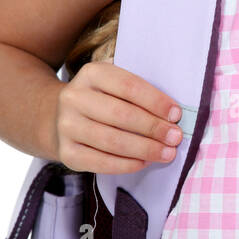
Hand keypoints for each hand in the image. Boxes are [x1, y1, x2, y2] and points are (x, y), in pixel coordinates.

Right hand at [52, 60, 183, 173]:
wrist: (61, 116)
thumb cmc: (103, 98)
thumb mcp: (116, 84)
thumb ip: (140, 94)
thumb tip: (172, 115)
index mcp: (92, 73)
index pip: (129, 87)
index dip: (156, 102)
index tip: (176, 115)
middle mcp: (74, 98)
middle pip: (122, 115)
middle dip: (153, 128)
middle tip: (175, 138)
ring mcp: (66, 125)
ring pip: (112, 140)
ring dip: (144, 149)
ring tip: (166, 153)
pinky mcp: (65, 152)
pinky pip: (99, 162)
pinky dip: (125, 164)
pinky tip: (144, 163)